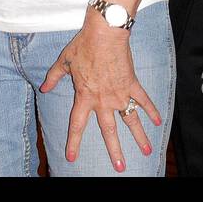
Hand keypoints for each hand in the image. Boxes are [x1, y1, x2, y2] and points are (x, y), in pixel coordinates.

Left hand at [39, 15, 159, 172]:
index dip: (74, 142)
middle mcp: (103, 101)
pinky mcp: (132, 84)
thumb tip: (44, 88)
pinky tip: (158, 121)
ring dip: (139, 137)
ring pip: (131, 120)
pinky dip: (151, 110)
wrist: (104, 34)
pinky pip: (143, 100)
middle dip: (115, 151)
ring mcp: (120, 94)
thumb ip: (53, 77)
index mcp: (84, 97)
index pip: (77, 125)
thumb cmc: (83, 46)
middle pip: (109, 131)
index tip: (72, 158)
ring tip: (147, 151)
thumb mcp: (64, 62)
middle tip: (120, 167)